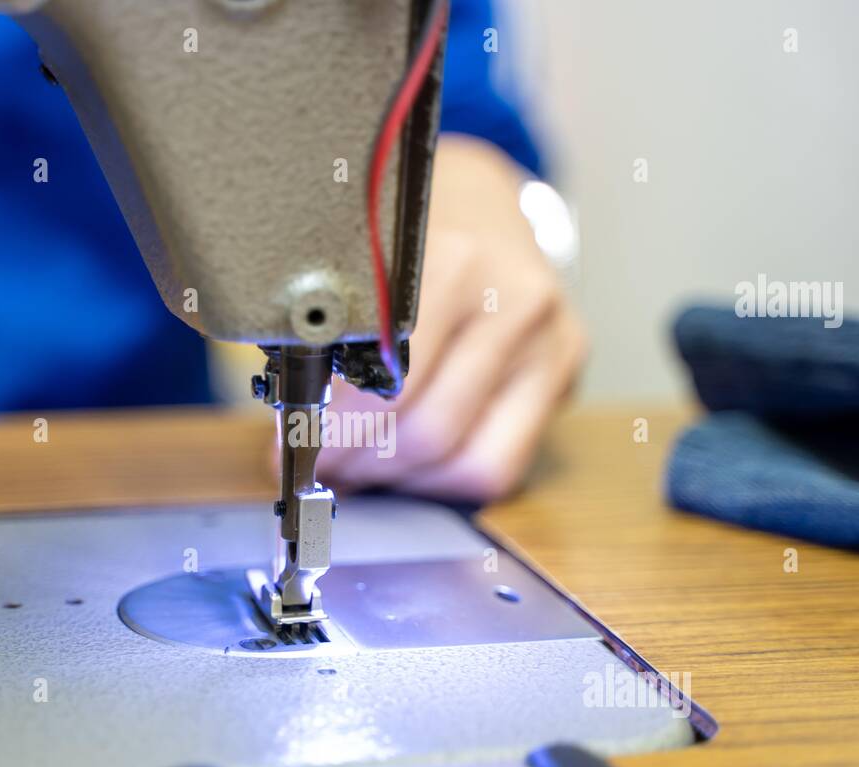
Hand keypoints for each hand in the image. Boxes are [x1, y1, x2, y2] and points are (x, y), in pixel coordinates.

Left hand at [317, 134, 586, 500]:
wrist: (475, 193)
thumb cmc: (397, 236)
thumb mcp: (351, 267)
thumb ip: (325, 341)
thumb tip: (293, 433)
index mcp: (452, 260)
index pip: (388, 385)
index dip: (333, 432)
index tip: (294, 447)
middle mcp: (511, 298)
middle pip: (427, 430)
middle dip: (361, 461)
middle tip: (324, 464)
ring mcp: (549, 336)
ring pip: (464, 459)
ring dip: (399, 477)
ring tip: (360, 463)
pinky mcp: (566, 364)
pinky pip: (498, 463)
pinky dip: (444, 481)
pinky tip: (410, 462)